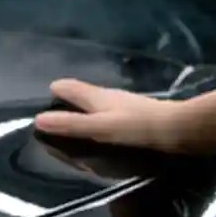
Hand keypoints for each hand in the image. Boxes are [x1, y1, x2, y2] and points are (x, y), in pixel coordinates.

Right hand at [34, 79, 188, 152]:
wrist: (178, 128)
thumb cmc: (135, 127)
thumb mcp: (98, 128)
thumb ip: (70, 124)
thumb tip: (37, 119)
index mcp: (95, 96)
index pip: (68, 88)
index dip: (56, 90)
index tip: (42, 100)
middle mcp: (108, 95)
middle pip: (82, 93)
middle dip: (68, 99)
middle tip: (54, 113)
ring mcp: (123, 104)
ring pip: (96, 102)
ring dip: (84, 109)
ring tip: (74, 122)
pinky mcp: (135, 114)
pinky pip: (109, 112)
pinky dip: (99, 117)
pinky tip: (102, 128)